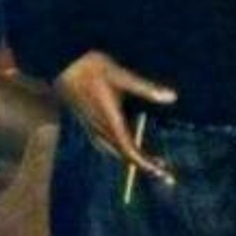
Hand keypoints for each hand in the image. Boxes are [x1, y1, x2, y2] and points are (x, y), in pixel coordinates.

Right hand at [55, 50, 176, 184]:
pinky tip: (122, 145)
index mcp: (110, 120)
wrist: (62, 63)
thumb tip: (172, 97)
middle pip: (122, 155)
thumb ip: (145, 88)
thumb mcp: (120, 75)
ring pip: (112, 151)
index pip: (129, 151)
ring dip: (131, 158)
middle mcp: (100, 127)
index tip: (163, 172)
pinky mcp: (86, 121)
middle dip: (143, 165)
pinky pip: (103, 144)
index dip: (146, 164)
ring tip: (149, 161)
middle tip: (164, 171)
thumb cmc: (91, 66)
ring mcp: (91, 126)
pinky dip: (118, 150)